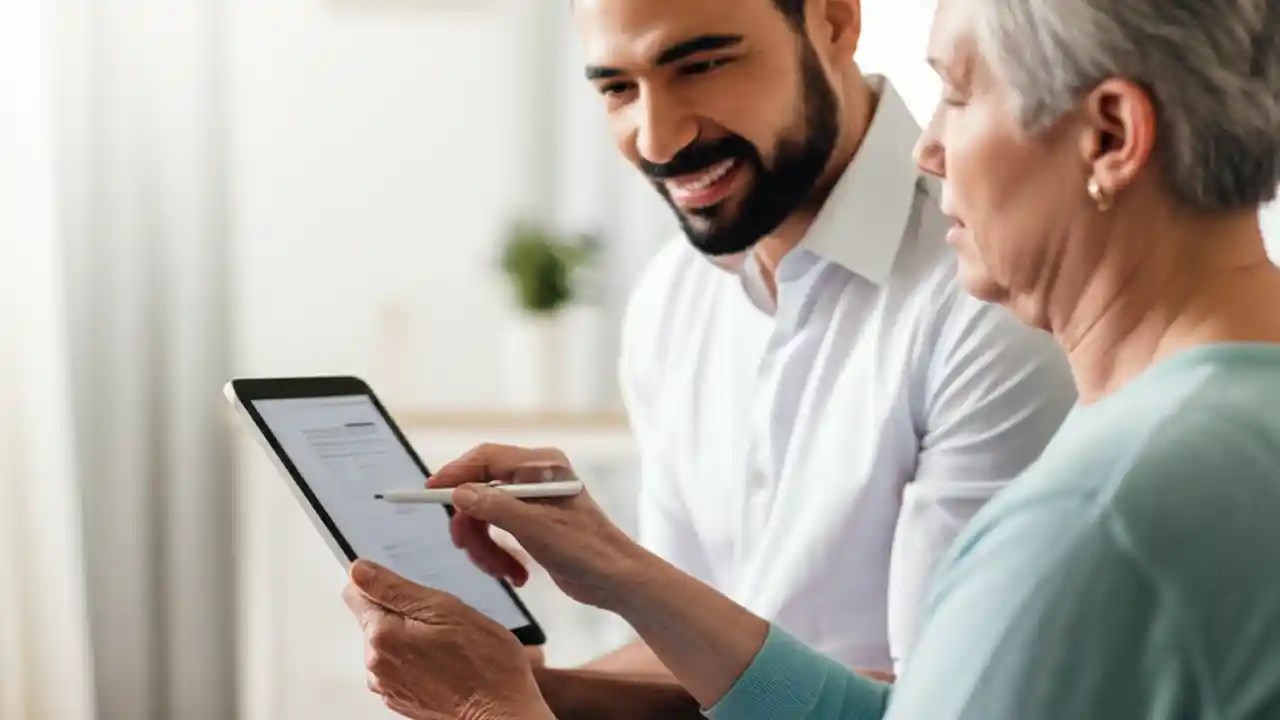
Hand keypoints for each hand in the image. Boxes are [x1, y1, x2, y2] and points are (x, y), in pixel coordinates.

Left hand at [342, 559, 551, 719]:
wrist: (501, 711)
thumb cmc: (484, 661)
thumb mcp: (444, 608)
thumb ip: (395, 588)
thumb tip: (359, 570)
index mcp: (382, 634)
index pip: (355, 593)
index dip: (380, 584)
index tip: (407, 590)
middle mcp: (376, 663)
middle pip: (374, 619)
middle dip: (403, 613)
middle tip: (440, 620)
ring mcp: (387, 685)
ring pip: (389, 643)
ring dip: (411, 638)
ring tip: (446, 644)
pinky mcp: (400, 700)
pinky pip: (400, 667)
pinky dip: (417, 661)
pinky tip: (445, 663)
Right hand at [428, 444, 645, 609]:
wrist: (615, 579)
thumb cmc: (586, 549)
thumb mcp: (535, 528)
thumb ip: (495, 507)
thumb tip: (459, 493)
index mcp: (540, 466)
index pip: (485, 459)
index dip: (455, 473)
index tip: (429, 492)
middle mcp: (535, 478)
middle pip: (480, 491)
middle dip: (473, 525)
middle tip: (467, 550)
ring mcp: (532, 501)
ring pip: (485, 517)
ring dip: (487, 548)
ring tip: (503, 572)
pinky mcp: (531, 525)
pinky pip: (498, 534)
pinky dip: (499, 556)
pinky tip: (517, 575)